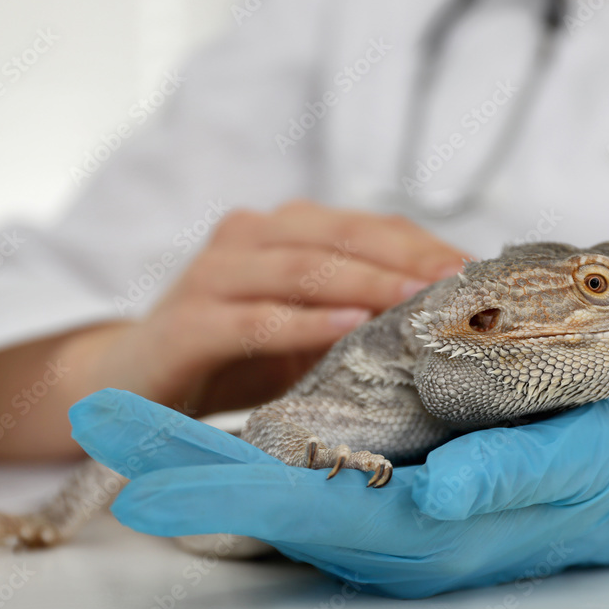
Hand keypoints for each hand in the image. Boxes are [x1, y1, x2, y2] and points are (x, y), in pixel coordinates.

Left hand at [69, 389, 608, 597]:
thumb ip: (505, 479)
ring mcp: (383, 508)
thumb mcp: (571, 464)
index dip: (223, 495)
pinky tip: (224, 435)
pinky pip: (309, 473)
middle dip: (187, 468)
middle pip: (266, 501)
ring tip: (134, 430)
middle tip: (105, 432)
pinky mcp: (391, 485)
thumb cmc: (599, 471)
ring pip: (279, 486)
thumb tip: (436, 493)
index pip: (302, 510)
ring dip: (209, 459)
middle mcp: (387, 527)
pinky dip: (258, 454)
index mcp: (423, 529)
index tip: (146, 483)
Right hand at [75, 200, 468, 407]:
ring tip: (419, 299)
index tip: (477, 273)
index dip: (423, 245)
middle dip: (407, 259)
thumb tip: (442, 321)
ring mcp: (214, 274)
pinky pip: (258, 319)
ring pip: (304, 269)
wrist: (132, 381)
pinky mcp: (189, 322)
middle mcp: (248, 237)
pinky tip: (353, 326)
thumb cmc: (232, 353)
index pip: (367, 227)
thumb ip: (354, 314)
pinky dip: (307, 323)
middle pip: (342, 237)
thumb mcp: (303, 329)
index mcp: (281, 230)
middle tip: (460, 284)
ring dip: (367, 284)